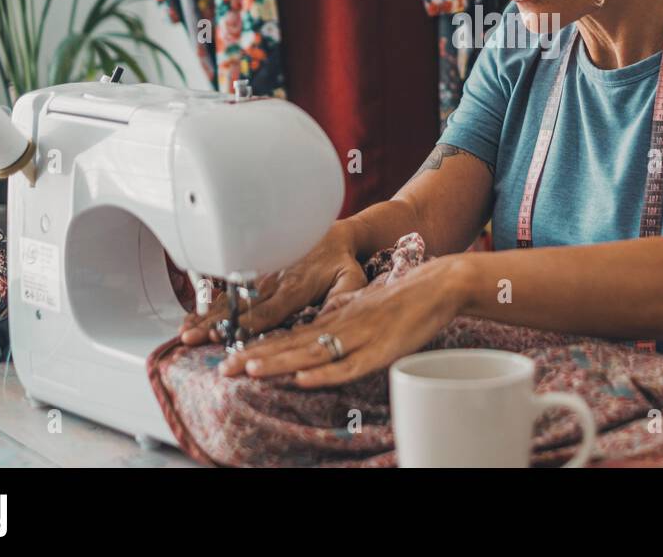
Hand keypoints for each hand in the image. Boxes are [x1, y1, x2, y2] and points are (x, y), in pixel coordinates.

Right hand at [178, 220, 366, 345]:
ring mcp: (262, 277)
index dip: (245, 324)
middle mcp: (274, 282)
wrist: (334, 235)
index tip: (224, 336)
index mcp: (296, 286)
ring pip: (230, 299)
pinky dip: (210, 304)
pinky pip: (231, 290)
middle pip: (240, 306)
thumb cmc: (342, 262)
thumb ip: (345, 297)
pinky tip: (192, 316)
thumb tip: (334, 316)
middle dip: (214, 323)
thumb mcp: (352, 278)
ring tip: (184, 330)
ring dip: (206, 315)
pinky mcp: (256, 274)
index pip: (268, 310)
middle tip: (191, 337)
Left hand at [218, 254, 471, 387]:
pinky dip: (325, 373)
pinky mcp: (381, 349)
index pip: (290, 335)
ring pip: (313, 353)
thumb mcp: (363, 303)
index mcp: (336, 316)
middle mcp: (341, 325)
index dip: (259, 346)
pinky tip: (303, 378)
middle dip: (257, 357)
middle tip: (224, 368)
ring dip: (281, 362)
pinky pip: (349, 365)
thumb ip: (340, 313)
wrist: (439, 283)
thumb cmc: (404, 296)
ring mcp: (360, 337)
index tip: (230, 356)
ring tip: (251, 369)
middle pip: (293, 344)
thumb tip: (318, 322)